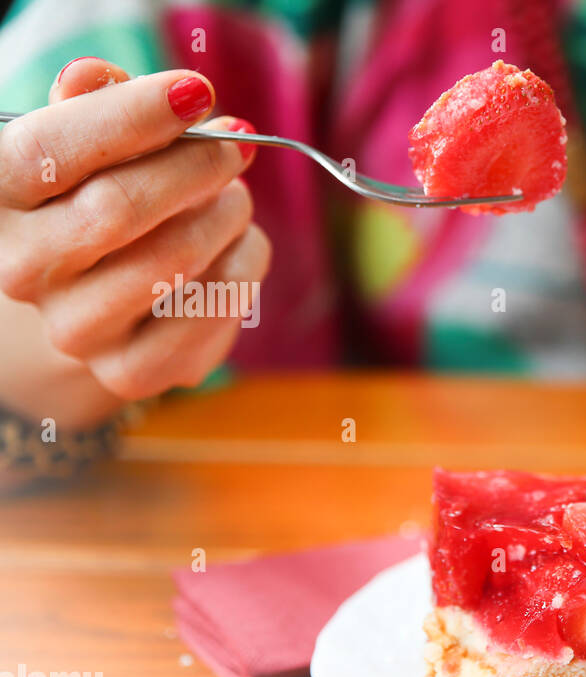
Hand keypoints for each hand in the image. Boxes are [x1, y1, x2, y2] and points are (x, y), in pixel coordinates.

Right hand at [0, 57, 269, 412]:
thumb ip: (90, 106)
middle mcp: (23, 267)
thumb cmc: (97, 200)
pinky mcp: (130, 370)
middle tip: (236, 147)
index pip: (51, 149)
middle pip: (119, 207)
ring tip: (235, 198)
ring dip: (224, 218)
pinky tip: (241, 248)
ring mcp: (75, 328)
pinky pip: (208, 313)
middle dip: (195, 167)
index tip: (197, 92)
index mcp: (0, 197)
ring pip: (173, 261)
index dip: (133, 114)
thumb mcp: (86, 145)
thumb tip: (95, 77)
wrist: (99, 300)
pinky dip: (243, 270)